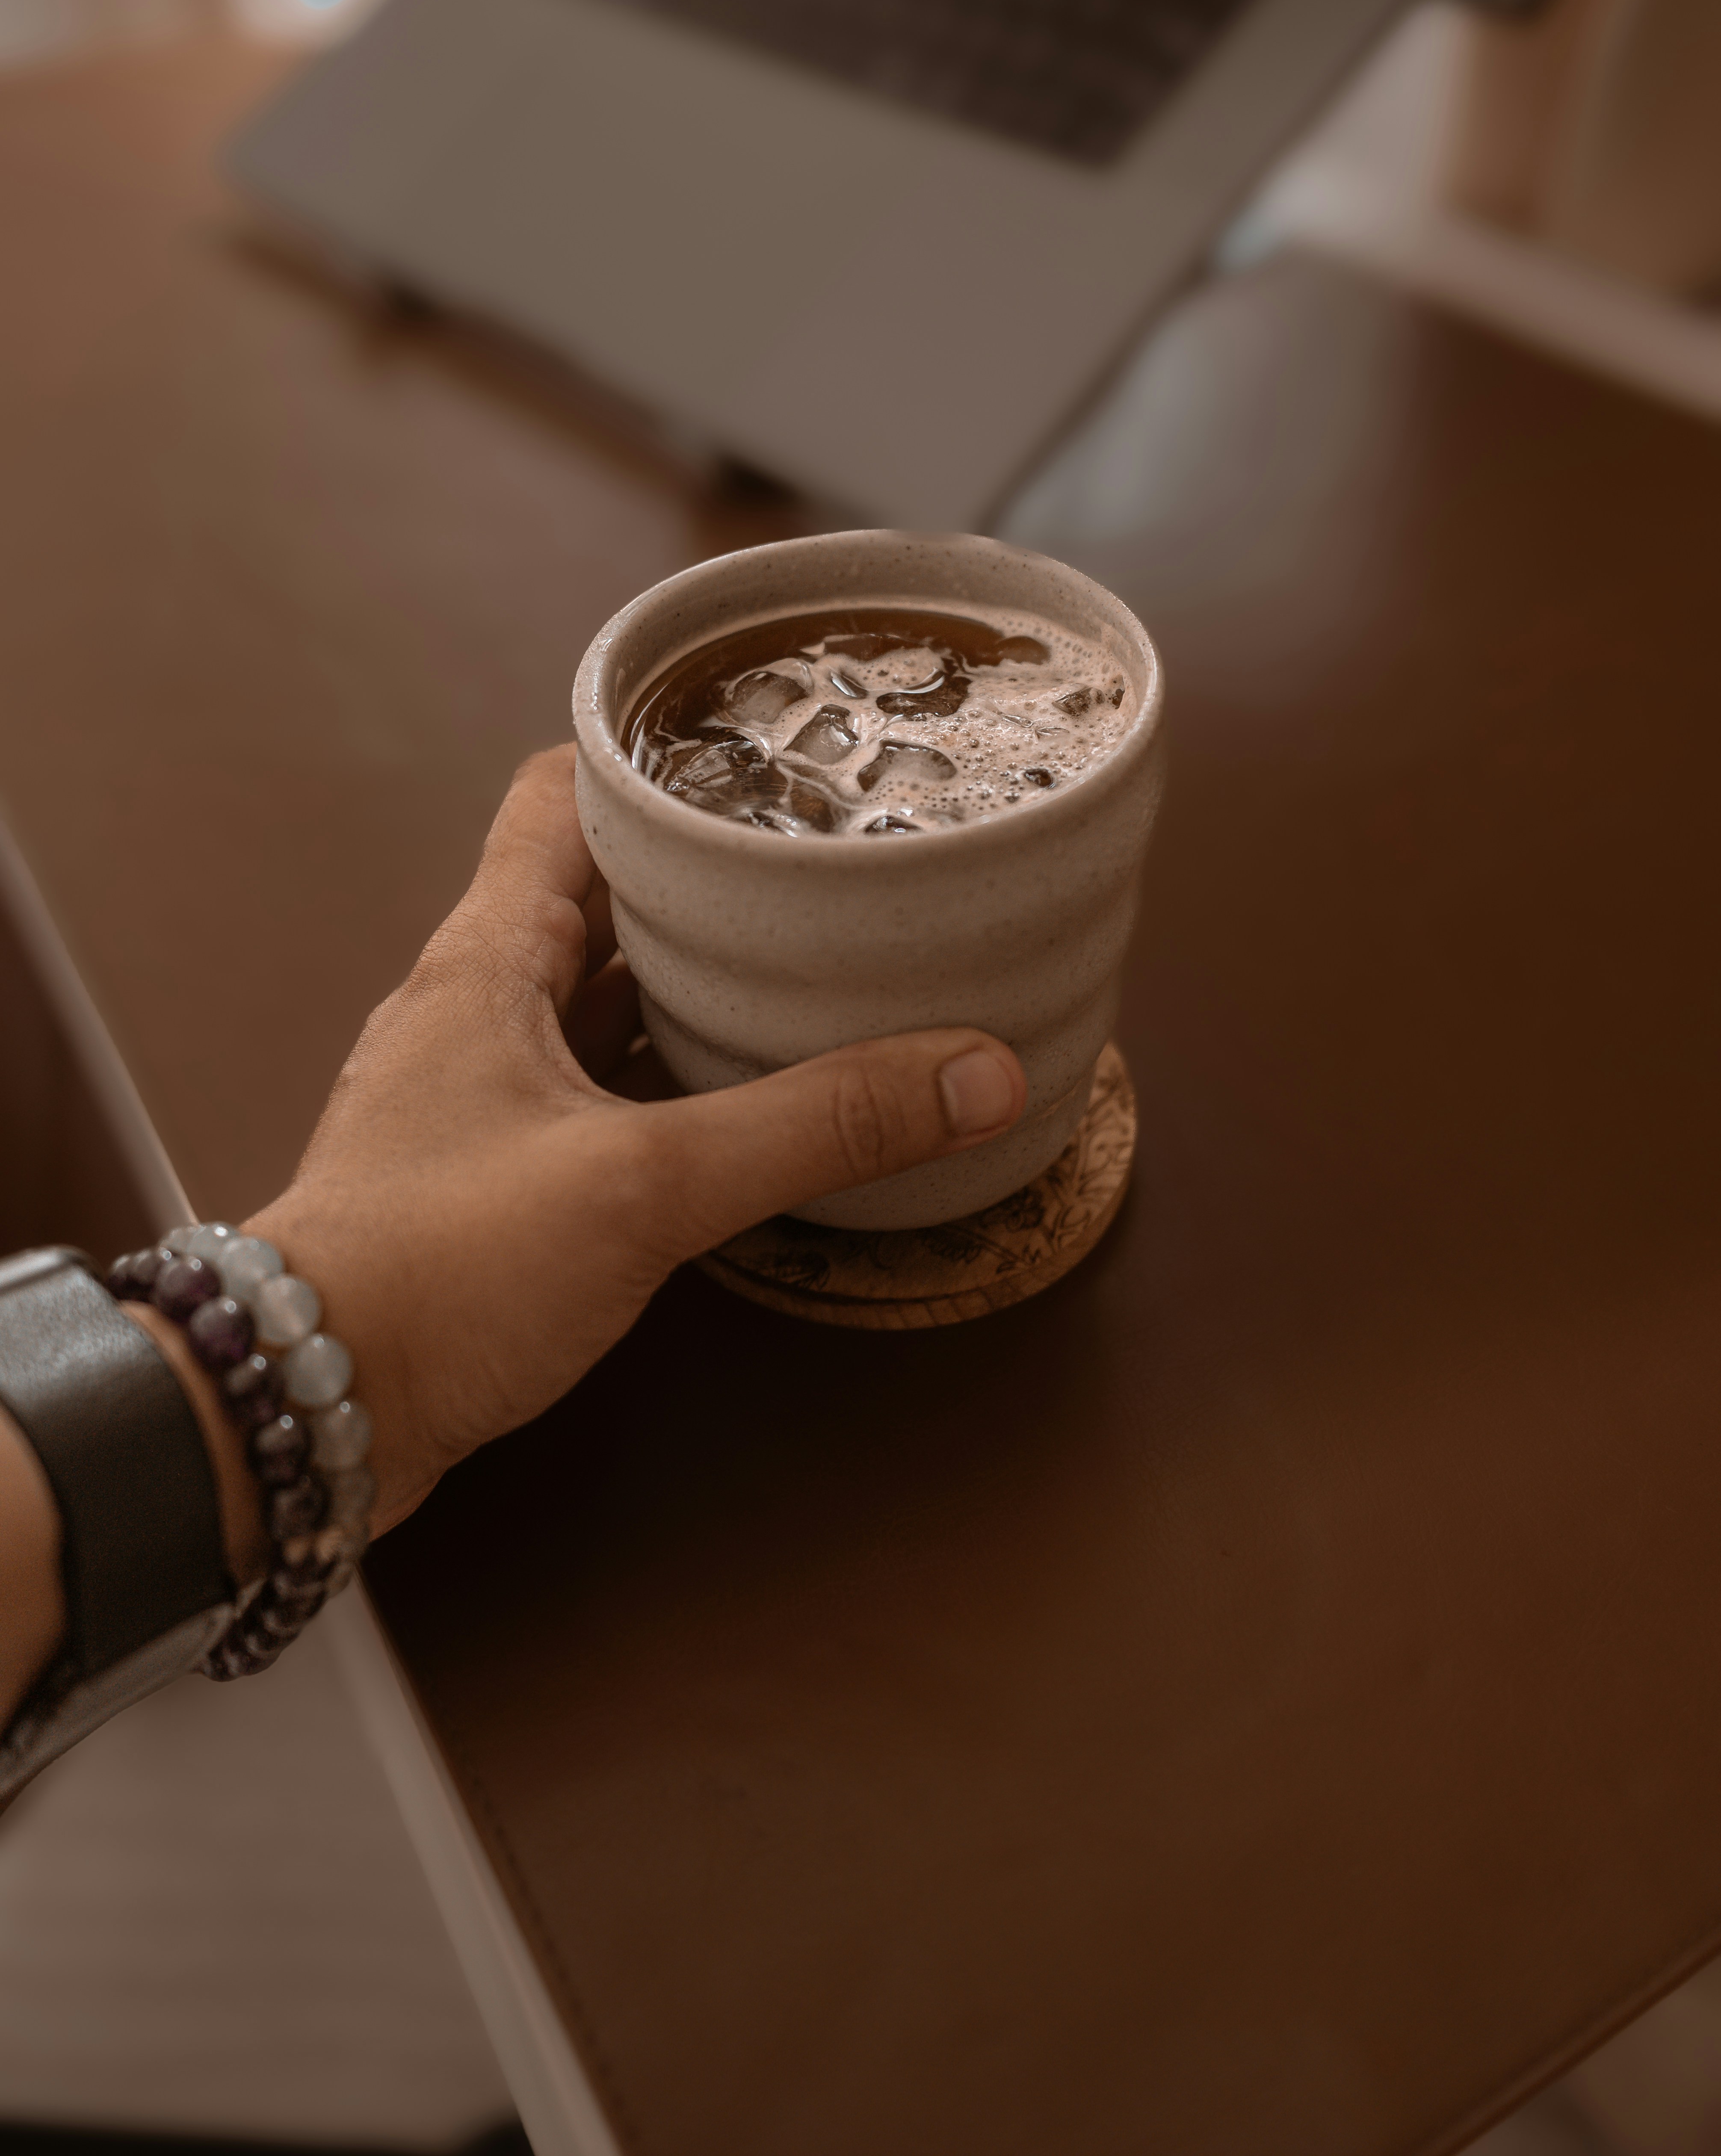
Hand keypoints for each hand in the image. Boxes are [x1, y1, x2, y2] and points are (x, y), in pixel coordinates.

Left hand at [230, 747, 1025, 1538]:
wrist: (308, 1411)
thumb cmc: (441, 1268)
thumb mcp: (646, 1183)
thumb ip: (814, 1126)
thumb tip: (977, 1072)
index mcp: (487, 956)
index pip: (561, 794)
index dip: (652, 755)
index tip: (757, 744)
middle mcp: (475, 1007)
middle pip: (597, 896)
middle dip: (704, 877)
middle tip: (821, 860)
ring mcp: (478, 1095)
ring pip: (598, 1002)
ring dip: (689, 985)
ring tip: (808, 968)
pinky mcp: (490, 1178)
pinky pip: (595, 1092)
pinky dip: (668, 1080)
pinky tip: (743, 1101)